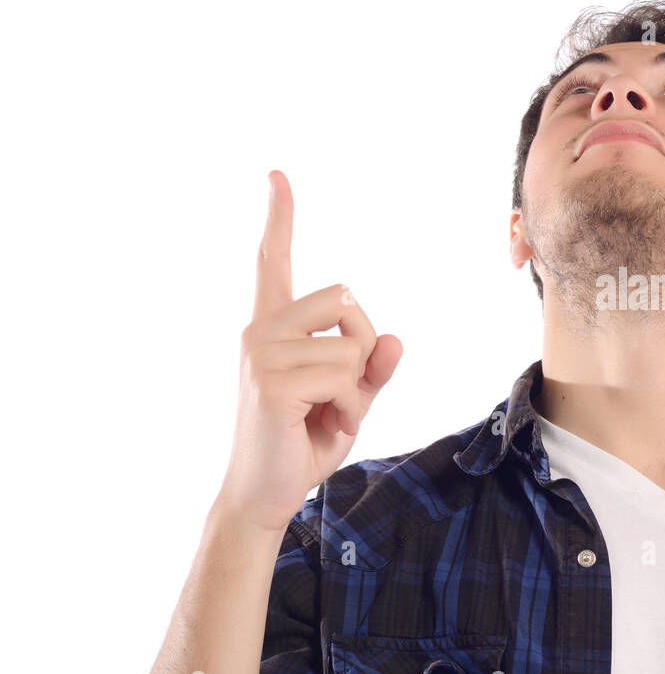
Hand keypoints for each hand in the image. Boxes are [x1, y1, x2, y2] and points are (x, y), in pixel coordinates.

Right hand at [217, 170, 401, 533]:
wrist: (266, 497)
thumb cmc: (303, 444)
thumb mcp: (350, 401)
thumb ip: (372, 368)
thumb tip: (395, 339)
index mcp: (274, 327)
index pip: (273, 262)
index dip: (280, 218)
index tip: (277, 175)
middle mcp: (260, 330)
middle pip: (348, 300)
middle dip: (362, 347)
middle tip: (339, 394)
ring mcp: (261, 353)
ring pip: (354, 343)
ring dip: (357, 387)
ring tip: (325, 415)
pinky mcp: (272, 382)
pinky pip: (346, 375)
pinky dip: (350, 407)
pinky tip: (321, 426)